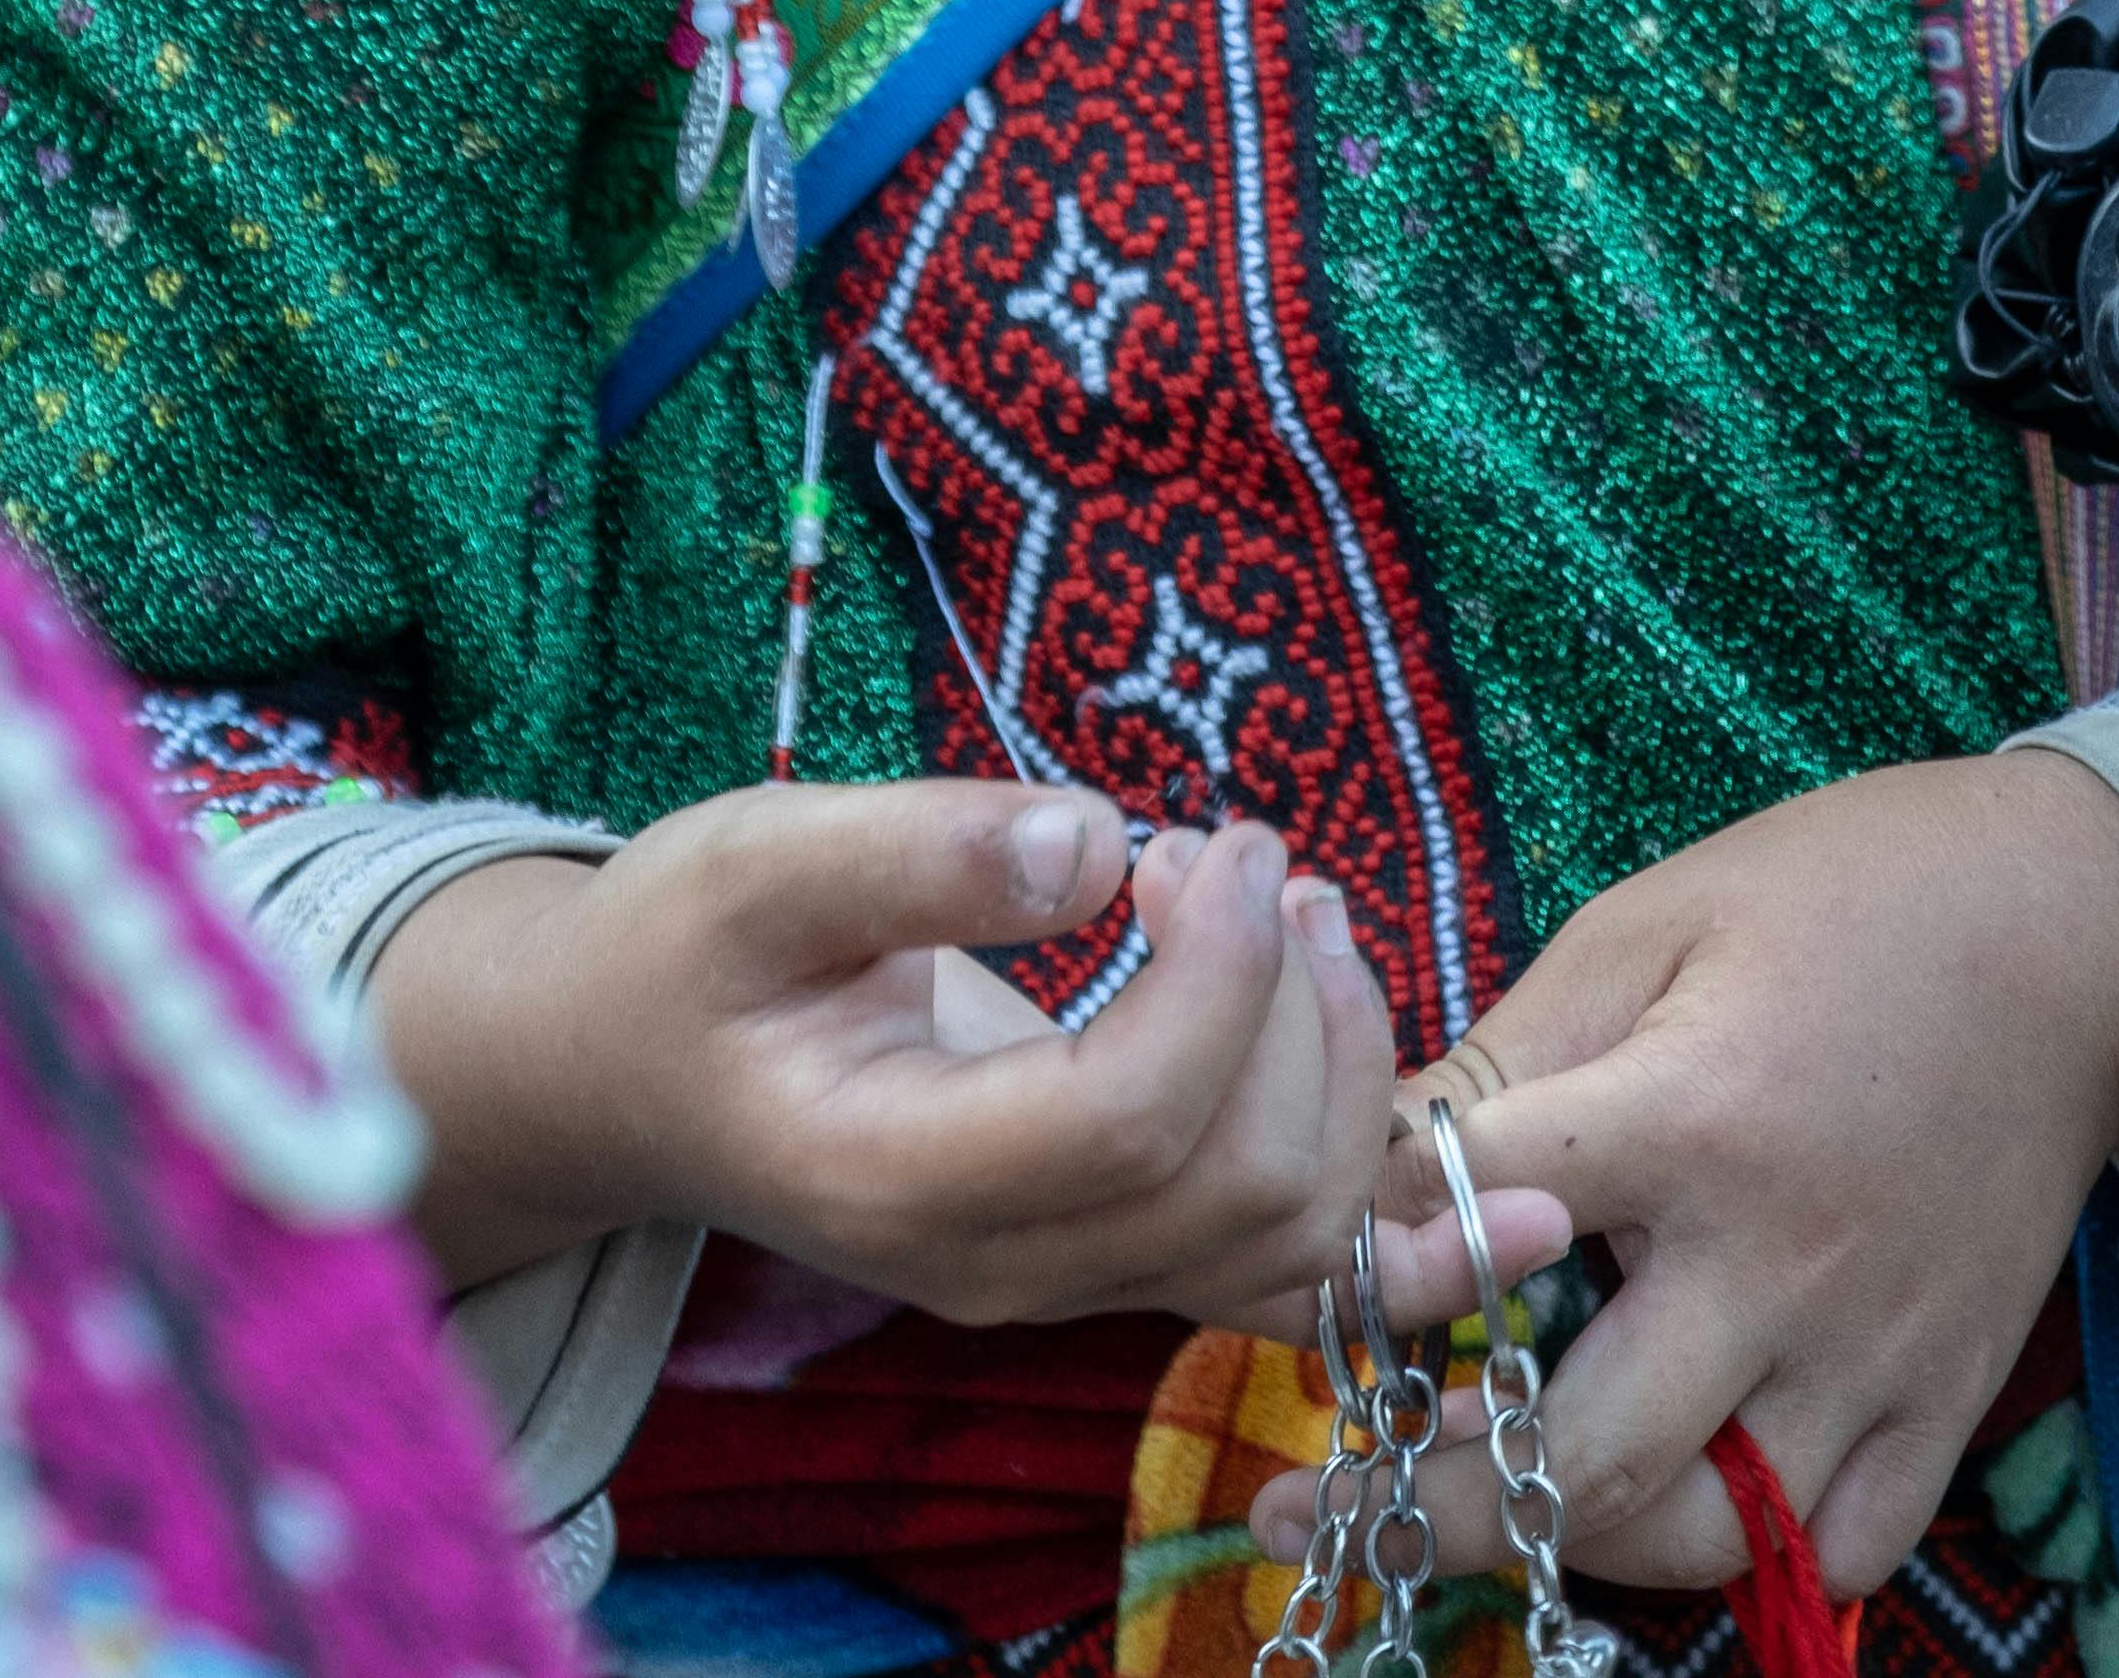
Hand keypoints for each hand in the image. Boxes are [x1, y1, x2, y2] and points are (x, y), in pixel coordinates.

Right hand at [374, 777, 1563, 1335]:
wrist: (631, 1068)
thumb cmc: (682, 948)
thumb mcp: (758, 862)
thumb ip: (919, 853)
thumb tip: (1092, 836)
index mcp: (900, 1178)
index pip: (1132, 1117)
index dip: (1212, 975)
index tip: (1208, 837)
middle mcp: (996, 1269)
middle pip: (1237, 1189)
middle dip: (1291, 1008)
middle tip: (1249, 854)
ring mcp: (1057, 1283)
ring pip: (1285, 1243)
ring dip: (1341, 1071)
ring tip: (1287, 905)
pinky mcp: (1108, 1255)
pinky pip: (1286, 1278)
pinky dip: (1393, 1219)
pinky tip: (1487, 1176)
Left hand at [1252, 752, 2118, 1605]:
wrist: (2065, 931)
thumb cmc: (1832, 899)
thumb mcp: (1647, 925)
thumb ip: (1513, 1056)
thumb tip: (1370, 1155)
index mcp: (1689, 1119)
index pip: (1481, 1226)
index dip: (1372, 1267)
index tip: (1308, 1299)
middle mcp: (1782, 1263)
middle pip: (1590, 1453)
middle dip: (1441, 1498)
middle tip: (1336, 1495)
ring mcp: (1876, 1350)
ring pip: (1709, 1531)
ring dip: (1582, 1537)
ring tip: (1496, 1499)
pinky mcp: (1949, 1397)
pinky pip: (1841, 1551)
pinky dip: (1747, 1551)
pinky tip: (1670, 1494)